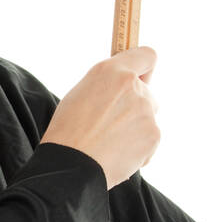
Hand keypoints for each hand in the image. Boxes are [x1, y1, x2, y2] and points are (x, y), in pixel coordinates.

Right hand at [40, 45, 160, 188]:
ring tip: (109, 142)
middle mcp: (133, 86)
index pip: (147, 55)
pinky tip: (116, 153)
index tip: (140, 77)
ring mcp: (146, 111)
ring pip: (147, 116)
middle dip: (134, 104)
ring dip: (135, 127)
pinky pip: (149, 139)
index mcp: (112, 71)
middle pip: (146, 92)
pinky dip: (137, 147)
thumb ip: (107, 85)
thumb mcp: (80, 93)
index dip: (144, 67)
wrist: (71, 166)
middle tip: (110, 123)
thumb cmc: (68, 132)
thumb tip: (122, 89)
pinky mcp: (154, 135)